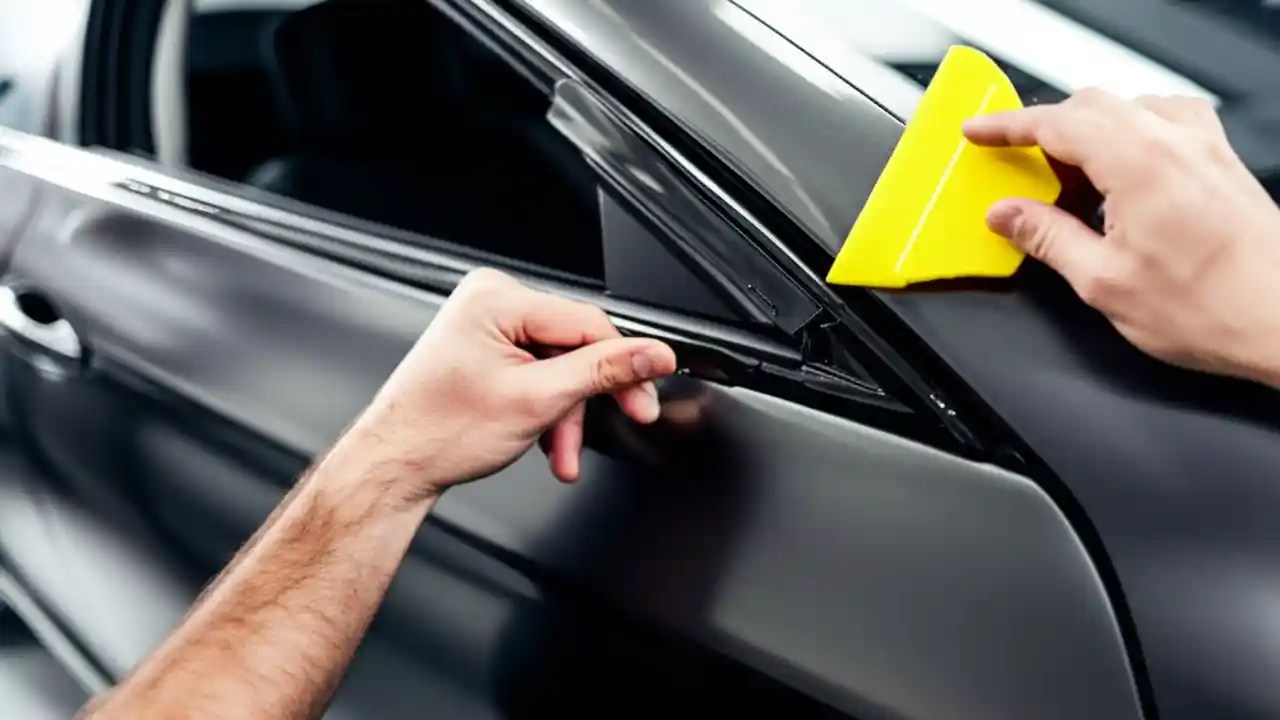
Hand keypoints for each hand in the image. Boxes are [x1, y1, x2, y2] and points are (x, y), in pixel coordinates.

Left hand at [347, 269, 676, 501]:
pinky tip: (548, 441)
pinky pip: (539, 371)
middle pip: (576, 345)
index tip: (652, 388)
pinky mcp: (487, 349)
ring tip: (563, 453)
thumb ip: (603, 372)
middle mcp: (490, 301)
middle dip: (592, 396)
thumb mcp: (538, 400)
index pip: (588, 322)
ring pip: (560, 366)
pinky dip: (549, 409)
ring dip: (569, 413)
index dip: (626, 361)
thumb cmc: (439, 432)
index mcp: (496, 297)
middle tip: (630, 418)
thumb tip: (652, 354)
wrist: (395, 466)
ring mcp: (486, 325)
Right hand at [964, 90, 1279, 385]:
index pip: (1055, 123)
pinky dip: (1130, 134)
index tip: (979, 133)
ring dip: (1087, 132)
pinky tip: (1122, 173)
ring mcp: (1203, 147)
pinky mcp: (1221, 161)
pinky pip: (1165, 122)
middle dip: (1043, 129)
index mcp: (1137, 163)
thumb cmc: (1212, 308)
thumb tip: (1007, 215)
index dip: (1007, 126)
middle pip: (1090, 106)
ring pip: (1128, 109)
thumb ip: (1047, 238)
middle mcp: (1174, 141)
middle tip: (1013, 165)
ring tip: (1066, 180)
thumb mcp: (1102, 282)